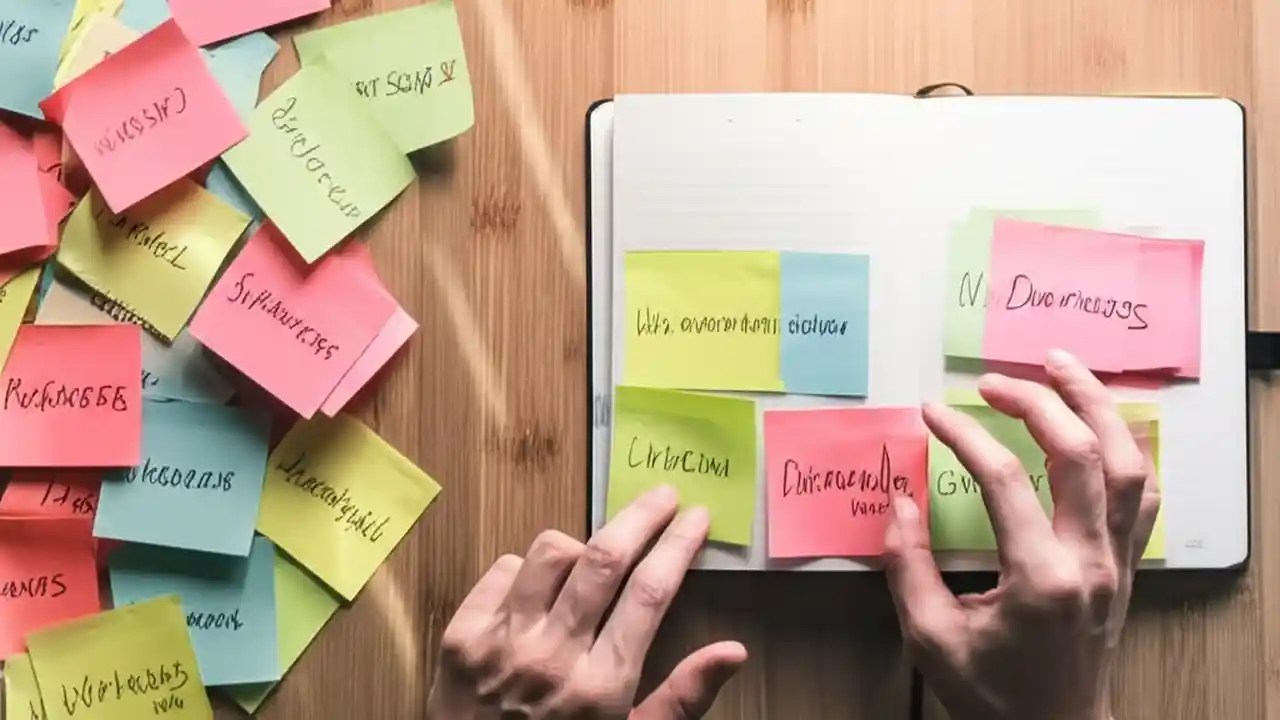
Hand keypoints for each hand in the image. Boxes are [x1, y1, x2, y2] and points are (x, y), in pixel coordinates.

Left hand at [428, 486, 746, 718]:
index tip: (696, 516)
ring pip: (549, 552)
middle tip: (663, 495)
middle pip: (605, 559)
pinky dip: (527, 570)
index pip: (650, 593)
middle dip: (642, 517)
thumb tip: (735, 650)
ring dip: (580, 545)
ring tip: (593, 557)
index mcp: (602, 685)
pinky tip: (539, 592)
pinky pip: (503, 570)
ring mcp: (501, 642)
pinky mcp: (462, 636)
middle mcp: (552, 656)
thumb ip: (683, 696)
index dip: (678, 545)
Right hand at [885, 350, 1159, 719]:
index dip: (963, 435)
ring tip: (1063, 367)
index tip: (931, 413)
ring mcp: (1117, 562)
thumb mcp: (930, 637)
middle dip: (1037, 402)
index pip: (1003, 479)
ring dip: (1097, 406)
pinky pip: (1143, 493)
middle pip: (1080, 453)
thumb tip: (899, 500)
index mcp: (1041, 579)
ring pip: (1129, 462)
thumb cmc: (990, 694)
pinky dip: (1127, 448)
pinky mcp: (1126, 566)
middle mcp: (1090, 562)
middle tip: (993, 380)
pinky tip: (1101, 424)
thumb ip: (908, 565)